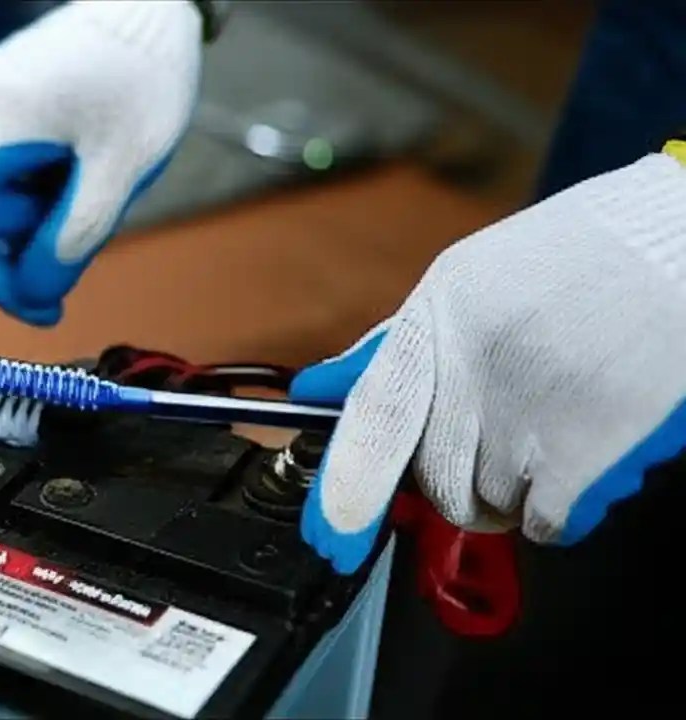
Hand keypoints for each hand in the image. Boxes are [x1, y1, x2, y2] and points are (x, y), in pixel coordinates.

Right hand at [0, 0, 201, 325]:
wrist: (146, 8)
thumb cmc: (141, 70)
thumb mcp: (124, 162)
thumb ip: (78, 231)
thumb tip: (38, 290)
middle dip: (4, 266)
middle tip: (54, 300)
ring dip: (22, 234)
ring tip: (83, 211)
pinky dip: (26, 207)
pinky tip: (69, 192)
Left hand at [289, 153, 685, 573]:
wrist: (684, 243)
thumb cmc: (585, 263)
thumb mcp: (472, 282)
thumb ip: (393, 347)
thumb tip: (317, 390)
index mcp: (441, 312)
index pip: (372, 414)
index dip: (345, 482)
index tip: (331, 532)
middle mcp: (475, 361)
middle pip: (434, 477)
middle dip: (457, 484)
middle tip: (499, 452)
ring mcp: (529, 408)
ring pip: (490, 502)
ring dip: (518, 490)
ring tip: (560, 429)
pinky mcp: (586, 450)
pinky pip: (550, 521)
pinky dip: (566, 509)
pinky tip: (590, 459)